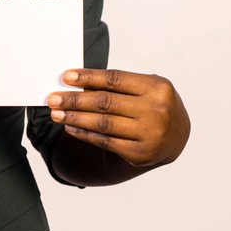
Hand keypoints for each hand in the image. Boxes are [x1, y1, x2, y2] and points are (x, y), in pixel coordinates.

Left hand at [47, 68, 189, 168]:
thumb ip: (118, 85)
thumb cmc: (155, 104)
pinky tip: (71, 128)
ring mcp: (150, 134)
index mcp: (158, 88)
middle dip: (75, 100)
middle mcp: (156, 111)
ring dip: (75, 118)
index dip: (88, 77)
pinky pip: (106, 142)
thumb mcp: (146, 88)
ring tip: (56, 114)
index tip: (65, 77)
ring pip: (103, 124)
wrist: (178, 136)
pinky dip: (85, 134)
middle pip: (106, 103)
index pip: (115, 80)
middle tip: (53, 99)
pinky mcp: (141, 153)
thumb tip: (78, 84)